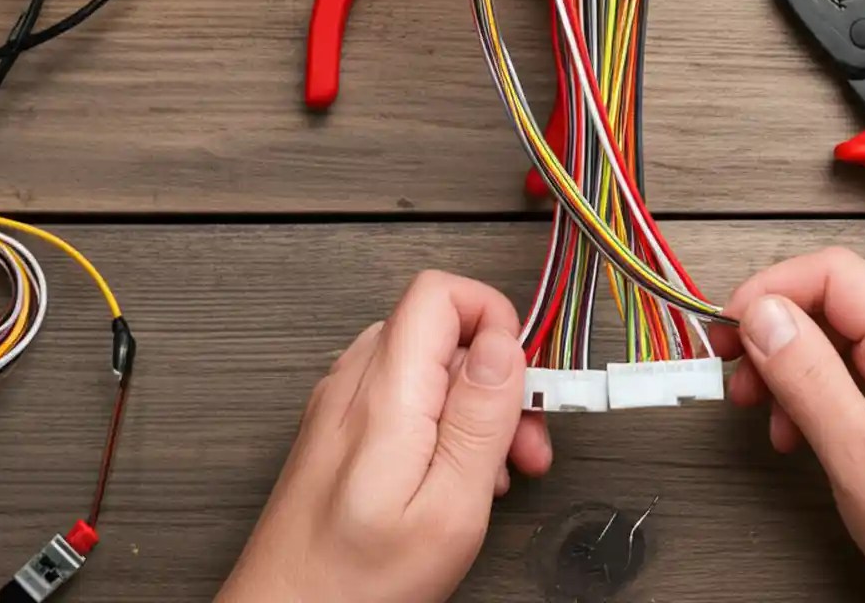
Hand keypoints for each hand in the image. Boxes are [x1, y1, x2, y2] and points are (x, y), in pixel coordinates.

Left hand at [216, 271, 552, 602]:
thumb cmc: (355, 583)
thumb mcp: (448, 508)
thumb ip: (480, 417)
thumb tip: (505, 343)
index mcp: (384, 395)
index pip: (440, 291)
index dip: (495, 318)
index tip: (525, 378)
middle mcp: (354, 385)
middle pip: (443, 330)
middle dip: (497, 377)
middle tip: (523, 441)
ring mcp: (342, 406)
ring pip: (428, 365)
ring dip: (475, 407)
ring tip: (495, 470)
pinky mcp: (340, 430)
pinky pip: (405, 397)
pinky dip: (442, 424)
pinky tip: (455, 477)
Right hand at [711, 248, 864, 602]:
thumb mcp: (855, 451)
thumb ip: (804, 373)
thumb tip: (761, 314)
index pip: (831, 272)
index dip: (768, 292)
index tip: (727, 331)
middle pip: (834, 300)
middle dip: (776, 336)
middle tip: (738, 377)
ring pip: (841, 336)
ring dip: (793, 369)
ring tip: (770, 418)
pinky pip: (861, 367)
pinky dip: (820, 390)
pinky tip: (802, 430)